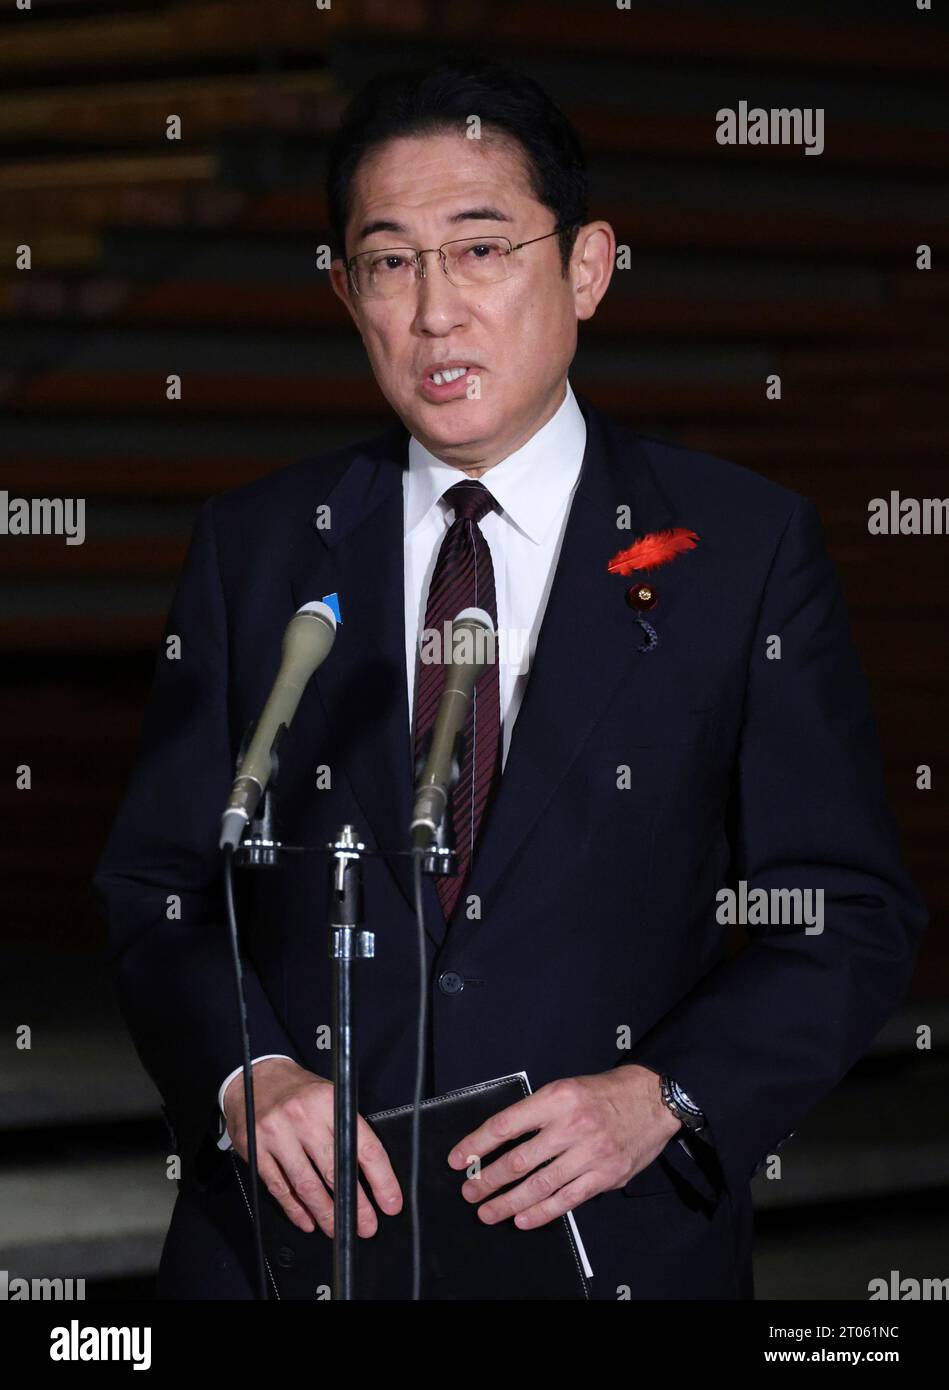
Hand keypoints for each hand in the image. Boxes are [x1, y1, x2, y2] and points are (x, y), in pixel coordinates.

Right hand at [223, 1058, 401, 1237]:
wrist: (256, 1077)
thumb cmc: (300, 1091)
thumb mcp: (330, 1096)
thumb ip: (348, 1127)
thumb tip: (372, 1170)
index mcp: (330, 1102)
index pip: (364, 1147)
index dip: (381, 1180)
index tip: (390, 1202)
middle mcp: (304, 1118)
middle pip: (335, 1171)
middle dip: (354, 1205)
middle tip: (366, 1225)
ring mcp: (278, 1135)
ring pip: (306, 1185)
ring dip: (325, 1213)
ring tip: (338, 1228)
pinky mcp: (256, 1150)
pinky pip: (280, 1188)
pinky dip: (295, 1209)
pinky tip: (307, 1220)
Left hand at [447, 1064, 680, 1229]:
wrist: (652, 1100)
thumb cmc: (604, 1094)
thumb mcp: (566, 1089)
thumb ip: (538, 1113)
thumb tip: (503, 1140)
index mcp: (556, 1099)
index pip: (506, 1125)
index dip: (477, 1145)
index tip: (459, 1159)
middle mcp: (571, 1126)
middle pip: (518, 1160)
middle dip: (487, 1180)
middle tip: (469, 1192)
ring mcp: (589, 1153)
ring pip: (539, 1185)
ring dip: (507, 1202)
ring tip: (487, 1211)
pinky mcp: (605, 1176)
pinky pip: (566, 1199)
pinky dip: (541, 1212)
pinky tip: (522, 1219)